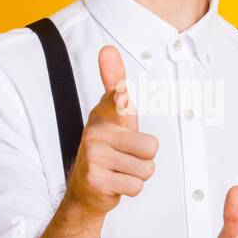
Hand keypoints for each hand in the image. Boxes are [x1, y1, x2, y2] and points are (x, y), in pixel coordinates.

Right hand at [64, 45, 158, 216]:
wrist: (85, 187)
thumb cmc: (108, 146)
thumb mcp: (116, 114)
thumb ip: (115, 83)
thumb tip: (107, 49)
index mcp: (104, 114)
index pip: (117, 101)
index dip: (122, 99)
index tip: (122, 94)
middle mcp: (96, 132)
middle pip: (151, 146)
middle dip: (145, 158)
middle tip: (126, 157)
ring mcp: (94, 156)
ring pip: (146, 168)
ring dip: (138, 174)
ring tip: (121, 170)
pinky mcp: (96, 180)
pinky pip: (136, 185)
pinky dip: (130, 188)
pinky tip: (115, 183)